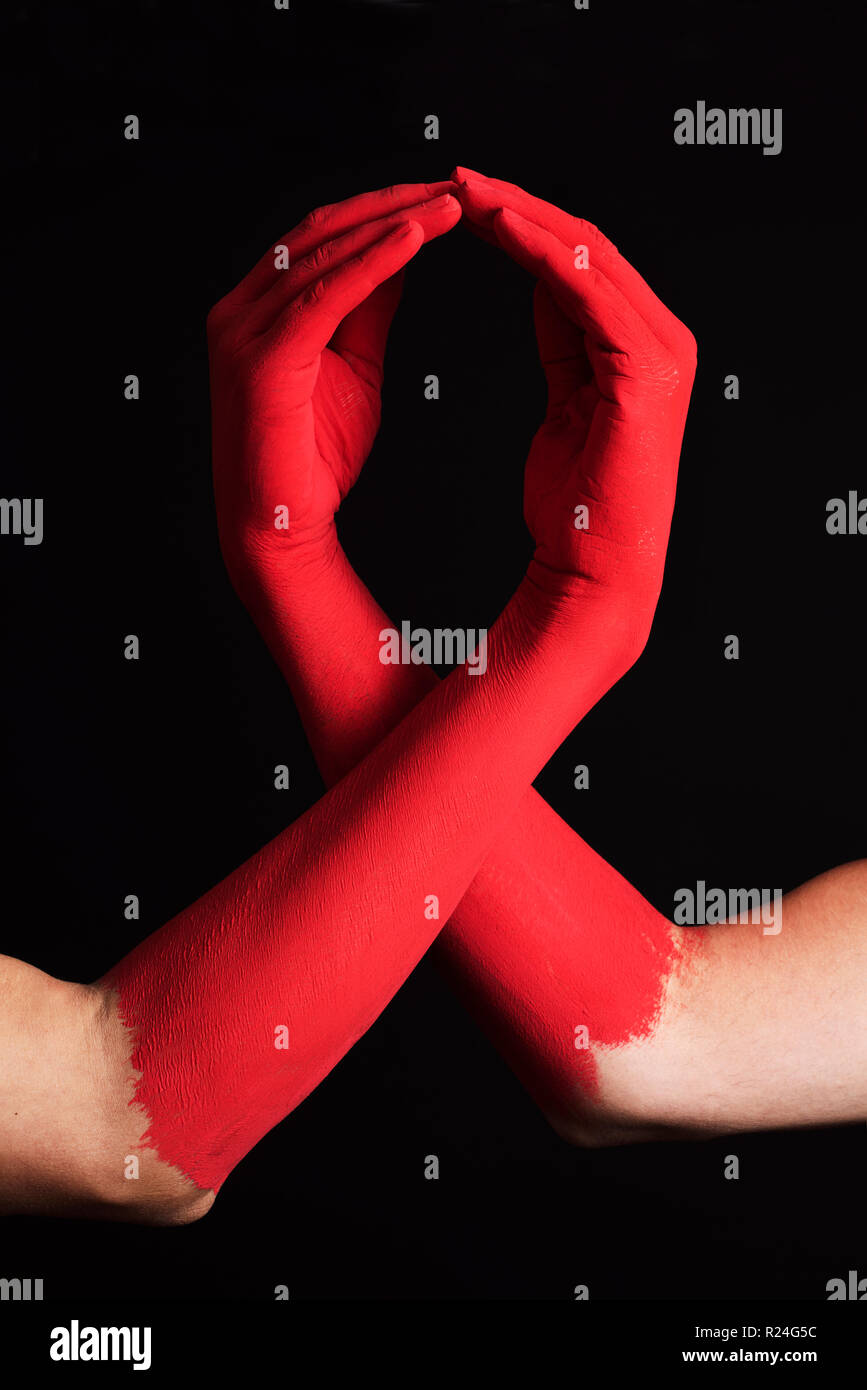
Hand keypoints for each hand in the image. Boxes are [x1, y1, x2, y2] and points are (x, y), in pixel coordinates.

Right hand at [207, 182, 460, 592]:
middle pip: (324, 230)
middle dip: (395, 203)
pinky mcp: (263, 359)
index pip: (325, 234)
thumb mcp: (354, 365)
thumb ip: (369, 308)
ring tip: (452, 206)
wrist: (278, 527)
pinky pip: (327, 295)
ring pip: (327, 253)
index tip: (442, 197)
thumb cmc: (314, 457)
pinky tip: (417, 240)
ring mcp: (244, 330)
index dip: (385, 209)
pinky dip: (374, 262)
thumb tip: (401, 253)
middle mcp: (241, 307)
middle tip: (458, 186)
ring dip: (395, 224)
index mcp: (258, 306)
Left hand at [453, 168, 695, 639]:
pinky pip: (587, 291)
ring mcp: (660, 349)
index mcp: (641, 345)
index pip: (580, 261)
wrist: (595, 570)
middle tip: (457, 178)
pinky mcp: (645, 367)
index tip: (465, 201)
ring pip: (587, 256)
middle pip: (586, 245)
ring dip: (523, 218)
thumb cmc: (574, 505)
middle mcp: (660, 337)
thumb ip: (565, 340)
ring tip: (467, 193)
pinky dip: (541, 253)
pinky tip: (498, 229)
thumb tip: (544, 286)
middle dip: (518, 207)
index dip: (523, 225)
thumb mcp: (564, 403)